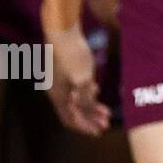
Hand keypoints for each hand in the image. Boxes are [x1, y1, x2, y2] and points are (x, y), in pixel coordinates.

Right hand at [41, 0, 109, 135]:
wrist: (63, 30)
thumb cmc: (73, 55)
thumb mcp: (83, 79)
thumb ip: (85, 99)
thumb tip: (86, 112)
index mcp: (58, 96)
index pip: (70, 119)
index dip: (85, 127)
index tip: (99, 132)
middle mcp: (56, 91)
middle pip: (74, 111)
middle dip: (90, 118)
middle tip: (106, 122)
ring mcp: (60, 81)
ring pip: (76, 99)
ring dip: (90, 106)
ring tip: (105, 110)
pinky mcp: (65, 70)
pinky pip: (76, 88)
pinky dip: (86, 93)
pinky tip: (95, 90)